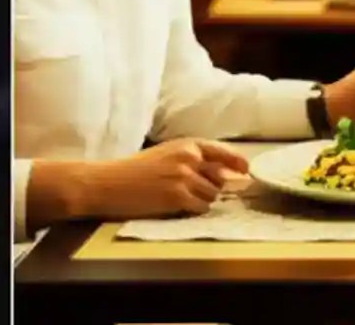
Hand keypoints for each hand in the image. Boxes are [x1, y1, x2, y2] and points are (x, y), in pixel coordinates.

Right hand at [80, 139, 249, 219]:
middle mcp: (189, 157)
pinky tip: (177, 206)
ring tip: (178, 199)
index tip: (245, 170)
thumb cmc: (132, 170)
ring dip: (201, 201)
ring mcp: (184, 177)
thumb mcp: (164, 155)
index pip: (221, 152)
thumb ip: (190, 161)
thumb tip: (222, 175)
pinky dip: (194, 210)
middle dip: (212, 188)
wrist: (108, 182)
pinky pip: (201, 207)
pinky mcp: (178, 196)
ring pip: (212, 195)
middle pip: (219, 179)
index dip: (236, 162)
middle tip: (192, 192)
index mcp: (185, 144)